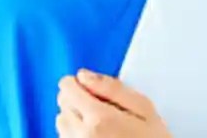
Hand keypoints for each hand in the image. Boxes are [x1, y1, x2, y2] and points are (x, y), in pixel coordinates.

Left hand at [55, 69, 170, 136]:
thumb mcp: (145, 109)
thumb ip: (113, 88)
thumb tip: (84, 76)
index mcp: (99, 118)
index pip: (67, 87)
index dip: (79, 83)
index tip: (90, 88)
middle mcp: (82, 135)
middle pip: (62, 103)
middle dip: (77, 99)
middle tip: (100, 107)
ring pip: (61, 122)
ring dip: (74, 118)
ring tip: (99, 124)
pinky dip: (75, 134)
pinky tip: (96, 137)